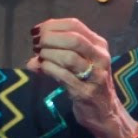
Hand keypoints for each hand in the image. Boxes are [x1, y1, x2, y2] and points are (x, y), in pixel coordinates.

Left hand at [25, 18, 132, 137]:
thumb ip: (55, 55)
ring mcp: (95, 75)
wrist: (104, 112)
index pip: (74, 24)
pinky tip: (43, 68)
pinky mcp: (86, 92)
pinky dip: (49, 69)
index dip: (52, 25)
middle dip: (50, 38)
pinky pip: (64, 76)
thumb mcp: (75, 65)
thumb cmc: (87, 82)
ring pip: (69, 57)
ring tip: (40, 58)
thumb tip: (32, 59)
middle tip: (37, 45)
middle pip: (73, 38)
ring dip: (48, 55)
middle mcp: (100, 56)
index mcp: (98, 44)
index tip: (37, 31)